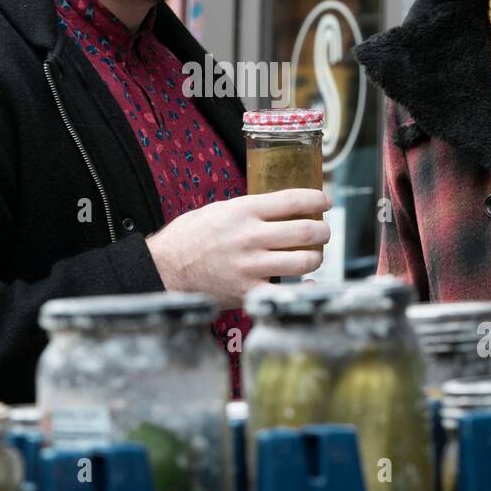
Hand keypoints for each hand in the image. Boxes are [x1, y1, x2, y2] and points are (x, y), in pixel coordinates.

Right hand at [146, 189, 331, 307]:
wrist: (165, 268)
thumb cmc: (190, 236)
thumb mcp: (219, 210)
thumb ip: (251, 209)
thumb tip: (283, 208)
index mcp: (243, 211)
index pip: (293, 199)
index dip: (317, 199)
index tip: (325, 201)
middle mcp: (250, 236)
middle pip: (306, 230)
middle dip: (324, 230)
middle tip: (324, 230)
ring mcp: (250, 266)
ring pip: (304, 260)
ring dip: (317, 256)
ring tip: (314, 254)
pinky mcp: (248, 291)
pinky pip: (289, 290)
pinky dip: (304, 286)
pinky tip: (305, 281)